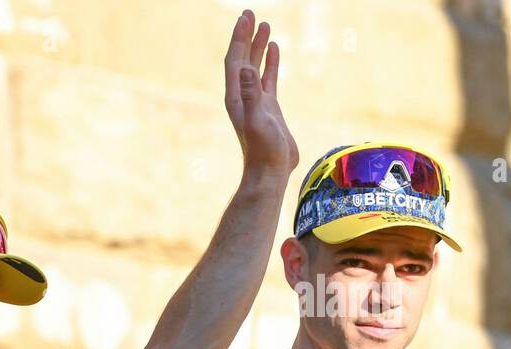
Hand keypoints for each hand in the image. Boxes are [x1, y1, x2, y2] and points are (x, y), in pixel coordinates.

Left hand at [224, 9, 298, 174]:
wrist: (270, 172)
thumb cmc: (264, 150)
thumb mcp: (258, 120)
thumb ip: (252, 94)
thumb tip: (246, 67)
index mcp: (237, 97)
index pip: (235, 60)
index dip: (239, 38)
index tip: (245, 17)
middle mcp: (243, 96)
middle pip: (242, 58)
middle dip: (246, 36)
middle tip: (250, 13)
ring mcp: (256, 101)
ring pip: (255, 66)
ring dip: (258, 46)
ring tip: (265, 25)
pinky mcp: (269, 107)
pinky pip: (268, 78)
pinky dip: (271, 62)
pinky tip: (275, 49)